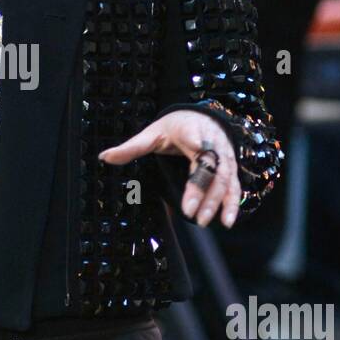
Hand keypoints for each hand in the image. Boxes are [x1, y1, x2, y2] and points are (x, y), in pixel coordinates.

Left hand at [98, 109, 241, 227]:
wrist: (201, 117)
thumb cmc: (175, 127)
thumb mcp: (152, 133)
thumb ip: (131, 148)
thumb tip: (105, 157)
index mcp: (190, 131)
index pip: (195, 142)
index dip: (196, 155)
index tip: (191, 171)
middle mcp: (212, 143)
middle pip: (211, 167)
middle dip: (203, 191)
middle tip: (191, 213)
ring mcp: (224, 156)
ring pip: (225, 179)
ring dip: (219, 201)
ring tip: (208, 221)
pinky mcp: (230, 167)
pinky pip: (234, 186)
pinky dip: (233, 203)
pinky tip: (228, 220)